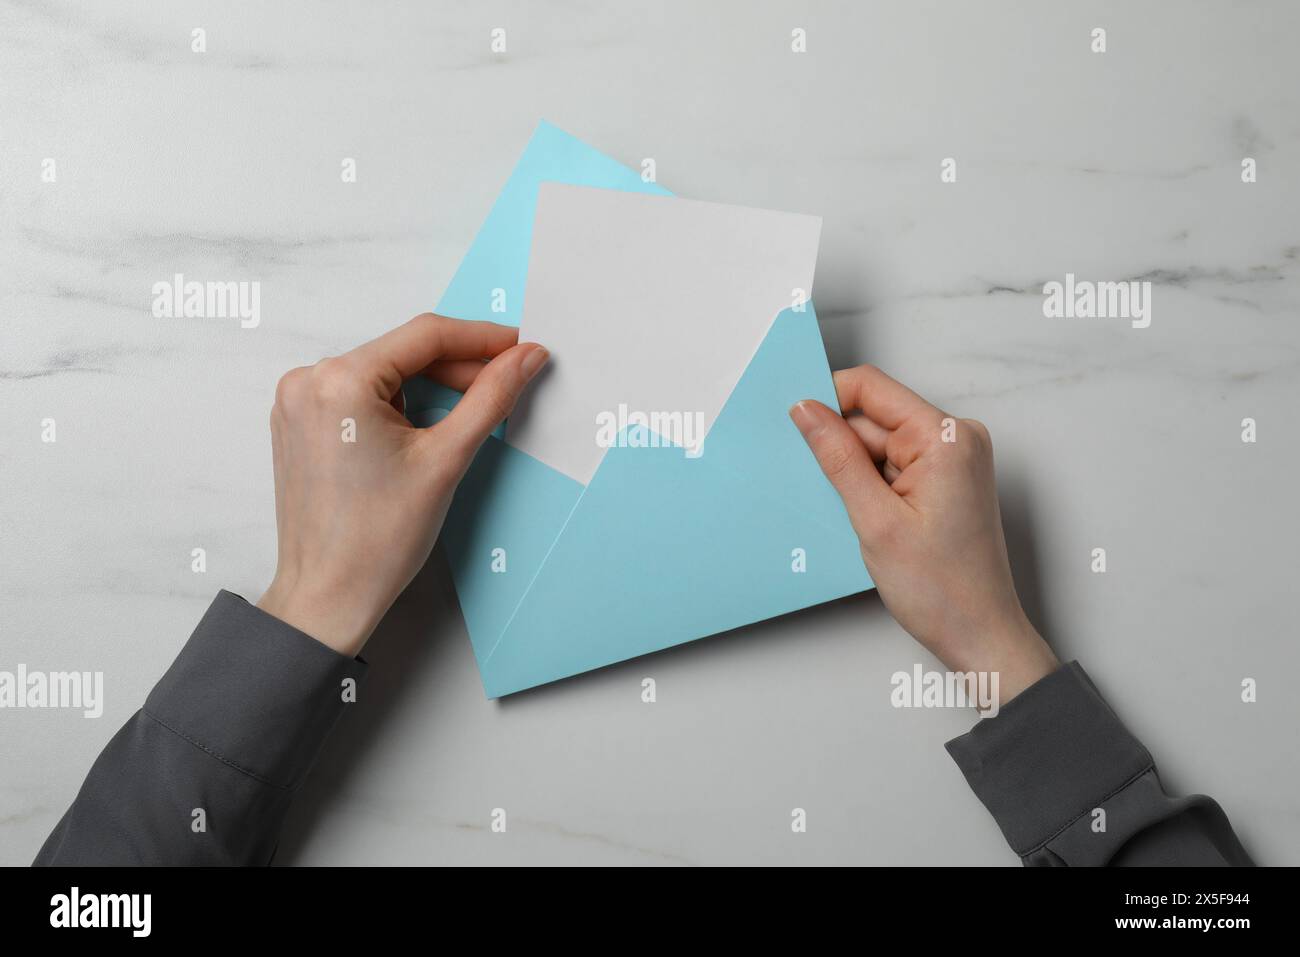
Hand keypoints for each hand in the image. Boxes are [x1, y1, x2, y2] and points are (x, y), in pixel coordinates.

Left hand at [257, 314, 547, 656]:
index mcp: (339, 381)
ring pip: (384, 373)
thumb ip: (491, 397)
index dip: (482, 338)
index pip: (426, 335)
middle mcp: (309, 381)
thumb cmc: (376, 541)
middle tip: (508, 382)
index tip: (520, 347)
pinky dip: (399, 403)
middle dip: (460, 367)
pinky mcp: (299, 423)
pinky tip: (428, 427)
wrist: (328, 596)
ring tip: (471, 412)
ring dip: (431, 385)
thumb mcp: (446, 459)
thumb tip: (525, 357)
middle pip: (404, 352)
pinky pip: (360, 394)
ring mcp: (298, 402)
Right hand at [790, 365, 1057, 703]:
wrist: (980, 635)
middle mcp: (955, 438)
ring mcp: (953, 459)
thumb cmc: (942, 590)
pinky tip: (870, 521)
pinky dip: (871, 487)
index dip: (827, 402)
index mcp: (945, 438)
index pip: (870, 388)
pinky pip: (893, 465)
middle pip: (873, 419)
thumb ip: (838, 457)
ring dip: (856, 474)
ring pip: (879, 445)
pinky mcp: (945, 479)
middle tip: (832, 497)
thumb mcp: (875, 520)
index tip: (795, 430)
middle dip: (841, 451)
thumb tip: (806, 410)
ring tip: (861, 520)